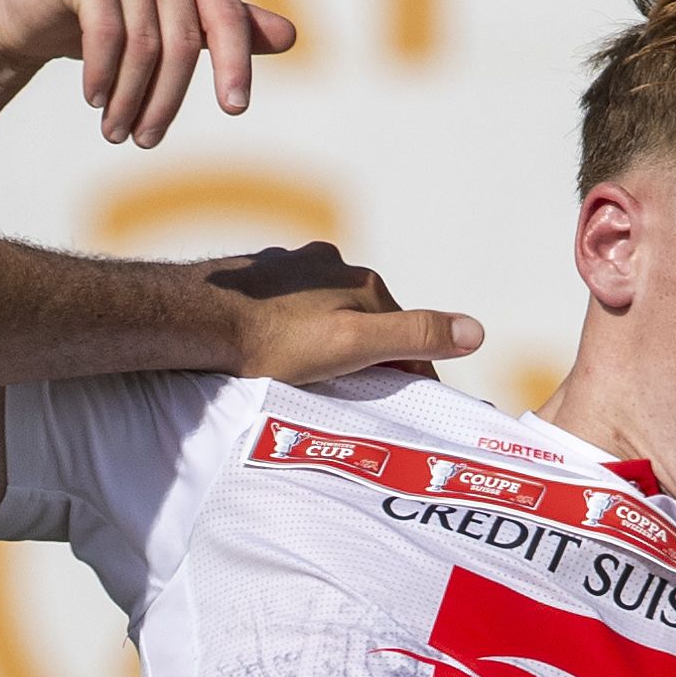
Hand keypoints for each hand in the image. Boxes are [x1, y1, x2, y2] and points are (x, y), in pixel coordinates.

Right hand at [0, 0, 291, 146]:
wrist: (33, 10)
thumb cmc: (112, 22)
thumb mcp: (172, 29)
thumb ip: (226, 30)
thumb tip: (291, 35)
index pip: (226, 19)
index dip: (234, 64)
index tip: (235, 109)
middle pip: (181, 41)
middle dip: (164, 100)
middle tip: (144, 143)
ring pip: (143, 45)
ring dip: (129, 99)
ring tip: (116, 132)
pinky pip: (105, 34)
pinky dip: (103, 75)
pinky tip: (94, 100)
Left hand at [212, 240, 484, 384]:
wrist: (199, 318)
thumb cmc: (273, 342)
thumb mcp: (352, 346)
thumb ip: (412, 336)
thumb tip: (476, 330)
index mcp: (365, 285)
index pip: (408, 334)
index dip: (417, 372)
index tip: (416, 409)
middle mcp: (336, 267)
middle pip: (372, 321)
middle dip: (378, 355)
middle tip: (369, 399)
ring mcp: (298, 269)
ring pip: (334, 311)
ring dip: (339, 339)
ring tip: (326, 378)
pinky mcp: (265, 278)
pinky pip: (296, 307)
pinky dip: (303, 329)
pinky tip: (286, 349)